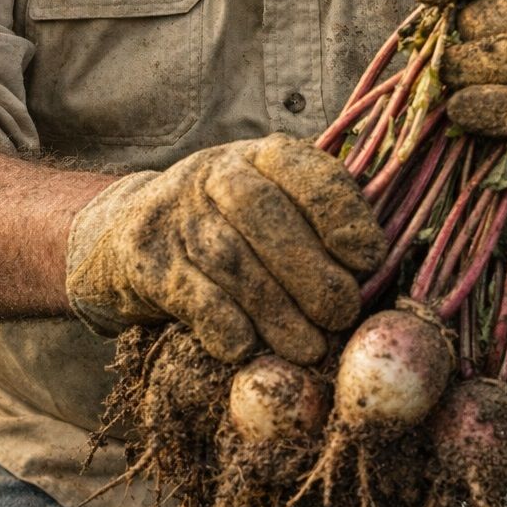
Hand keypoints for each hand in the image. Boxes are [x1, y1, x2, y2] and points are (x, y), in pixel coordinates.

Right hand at [65, 134, 384, 362]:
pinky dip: (225, 326)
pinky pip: (192, 295)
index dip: (341, 212)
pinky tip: (248, 348)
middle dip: (311, 271)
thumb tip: (384, 271)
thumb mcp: (270, 206)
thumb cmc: (225, 228)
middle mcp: (213, 174)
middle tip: (342, 315)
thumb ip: (319, 226)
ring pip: (230, 259)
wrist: (121, 237)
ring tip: (309, 349)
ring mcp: (175, 214)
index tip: (370, 258)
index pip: (303, 169)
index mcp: (258, 156)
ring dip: (276, 311)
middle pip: (264, 214)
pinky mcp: (145, 260)